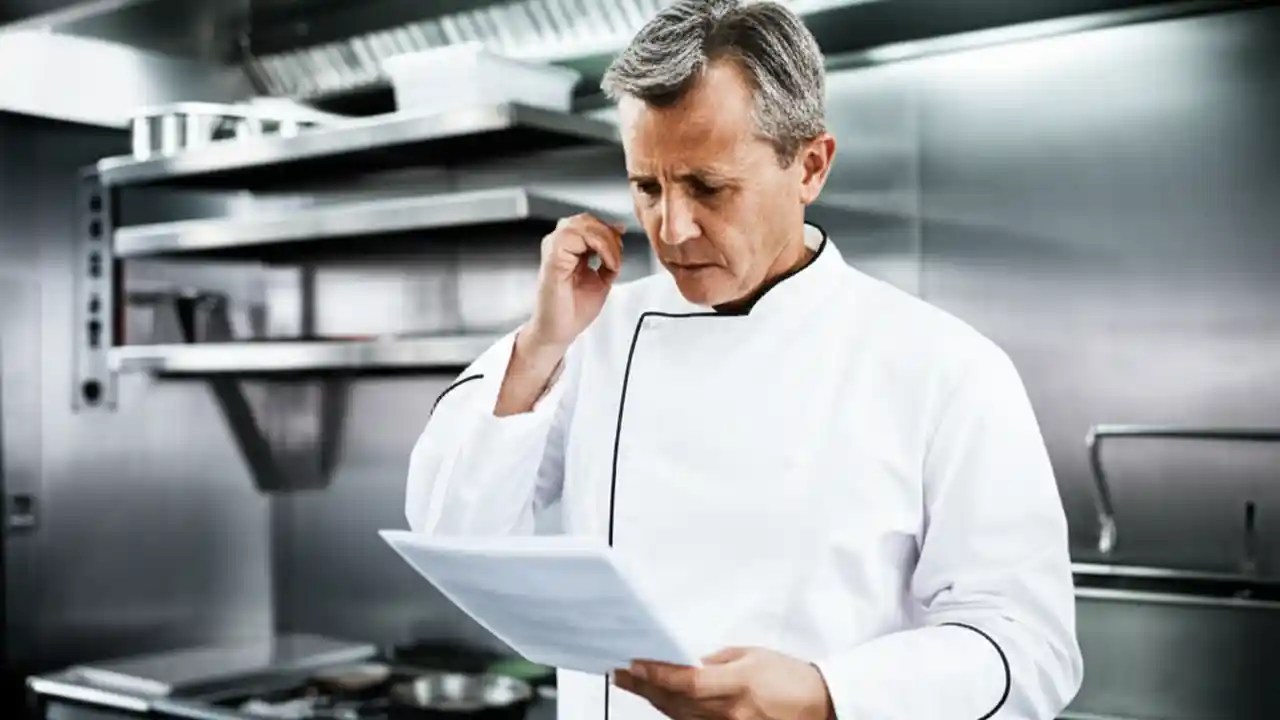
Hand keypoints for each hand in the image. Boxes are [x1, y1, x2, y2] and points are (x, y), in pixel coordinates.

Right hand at [525, 213, 624, 352]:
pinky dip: (598, 247)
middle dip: (609, 234)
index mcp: (567, 247)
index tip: (620, 249)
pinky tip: (605, 264)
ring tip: (612, 262)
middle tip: (618, 257)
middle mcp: (557, 244)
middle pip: (585, 219)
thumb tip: (619, 229)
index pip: (589, 222)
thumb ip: (609, 254)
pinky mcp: (552, 259)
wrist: (560, 331)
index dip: (608, 230)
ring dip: (605, 240)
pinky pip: (574, 237)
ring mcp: (553, 250)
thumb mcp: (601, 276)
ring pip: (581, 224)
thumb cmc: (574, 310)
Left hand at [615, 647, 834, 719]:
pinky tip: (661, 704)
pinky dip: (676, 715)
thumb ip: (721, 660)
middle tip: (622, 673)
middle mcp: (730, 711)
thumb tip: (694, 663)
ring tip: (634, 685)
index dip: (657, 676)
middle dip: (646, 687)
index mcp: (738, 684)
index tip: (634, 665)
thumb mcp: (755, 656)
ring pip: (682, 717)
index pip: (687, 682)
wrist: (821, 707)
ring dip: (655, 701)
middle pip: (677, 703)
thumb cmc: (792, 677)